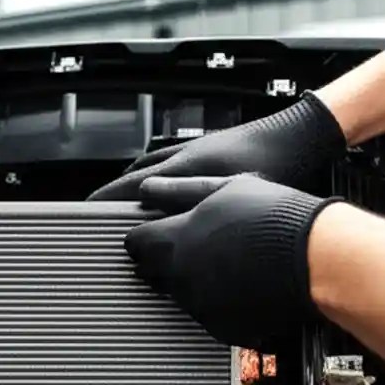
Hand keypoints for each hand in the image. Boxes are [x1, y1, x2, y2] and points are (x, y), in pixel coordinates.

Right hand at [88, 91, 345, 200]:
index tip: (86, 215)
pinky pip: (165, 160)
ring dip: (131, 183)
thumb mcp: (241, 203)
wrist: (298, 135)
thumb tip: (188, 250)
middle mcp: (183, 158)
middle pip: (132, 177)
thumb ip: (210, 224)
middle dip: (110, 195)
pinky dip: (153, 173)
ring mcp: (193, 151)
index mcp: (186, 172)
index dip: (105, 203)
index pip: (131, 188)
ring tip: (118, 202)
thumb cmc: (278, 169)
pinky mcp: (206, 148)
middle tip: (93, 212)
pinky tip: (155, 184)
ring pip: (148, 167)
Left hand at [125, 173, 341, 345]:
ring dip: (192, 281)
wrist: (318, 259)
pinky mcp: (223, 328)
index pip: (135, 243)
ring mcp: (201, 306)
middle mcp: (181, 277)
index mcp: (177, 239)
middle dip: (163, 260)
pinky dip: (218, 303)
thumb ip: (179, 191)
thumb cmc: (277, 217)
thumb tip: (148, 189)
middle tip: (195, 246)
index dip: (144, 237)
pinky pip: (208, 315)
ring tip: (228, 263)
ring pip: (180, 294)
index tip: (156, 233)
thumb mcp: (227, 187)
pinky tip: (242, 285)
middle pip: (152, 271)